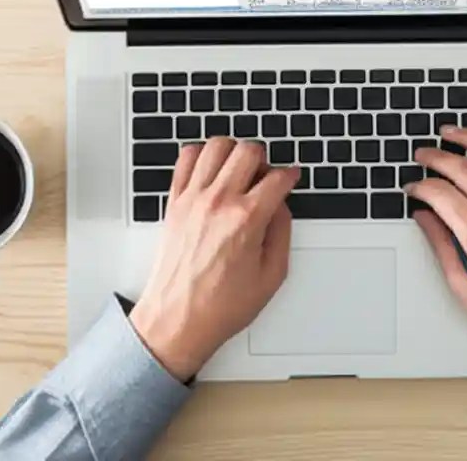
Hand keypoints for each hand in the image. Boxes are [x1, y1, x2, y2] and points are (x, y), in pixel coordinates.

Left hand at [128, 138, 298, 379]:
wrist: (177, 320)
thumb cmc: (219, 306)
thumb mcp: (272, 276)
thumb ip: (282, 233)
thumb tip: (281, 207)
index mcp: (247, 220)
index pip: (278, 177)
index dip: (291, 175)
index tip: (291, 178)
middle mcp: (219, 202)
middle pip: (248, 151)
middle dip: (264, 158)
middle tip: (265, 175)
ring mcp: (193, 199)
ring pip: (217, 145)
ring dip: (233, 152)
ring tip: (239, 170)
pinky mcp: (174, 202)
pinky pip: (186, 159)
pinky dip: (201, 155)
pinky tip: (211, 170)